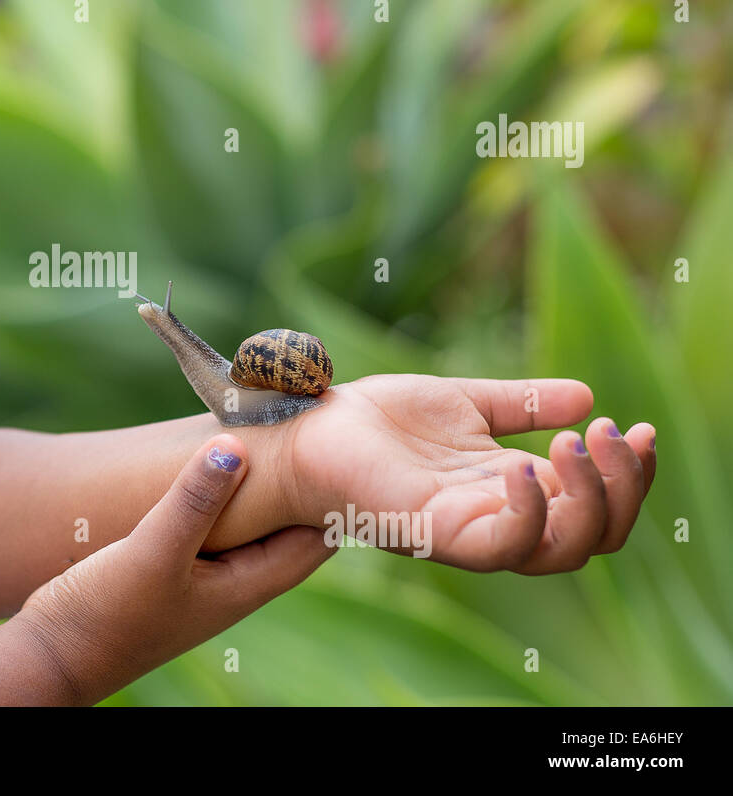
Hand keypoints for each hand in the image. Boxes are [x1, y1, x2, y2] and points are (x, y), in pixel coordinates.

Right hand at [17, 434, 335, 705]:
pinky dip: (221, 490)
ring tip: (271, 429)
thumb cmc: (107, 616)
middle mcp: (234, 580)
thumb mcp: (153, 552)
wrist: (53, 655)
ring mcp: (204, 574)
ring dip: (260, 482)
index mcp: (246, 585)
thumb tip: (238, 446)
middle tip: (311, 420)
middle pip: (289, 524)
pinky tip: (212, 460)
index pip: (317, 536)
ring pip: (251, 520)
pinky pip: (214, 520)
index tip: (341, 439)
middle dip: (302, 480)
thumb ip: (194, 501)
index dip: (334, 492)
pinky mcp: (173, 564)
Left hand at [282, 374, 656, 573]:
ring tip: (572, 446)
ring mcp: (466, 532)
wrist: (312, 427)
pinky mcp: (430, 533)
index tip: (636, 428)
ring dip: (586, 500)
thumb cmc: (379, 420)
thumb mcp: (465, 403)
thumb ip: (523, 405)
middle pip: (593, 538)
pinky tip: (522, 466)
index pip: (594, 508)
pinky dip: (527, 514)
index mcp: (509, 492)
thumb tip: (587, 396)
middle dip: (622, 488)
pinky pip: (500, 548)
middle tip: (610, 433)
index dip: (627, 476)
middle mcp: (496, 520)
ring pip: (561, 552)